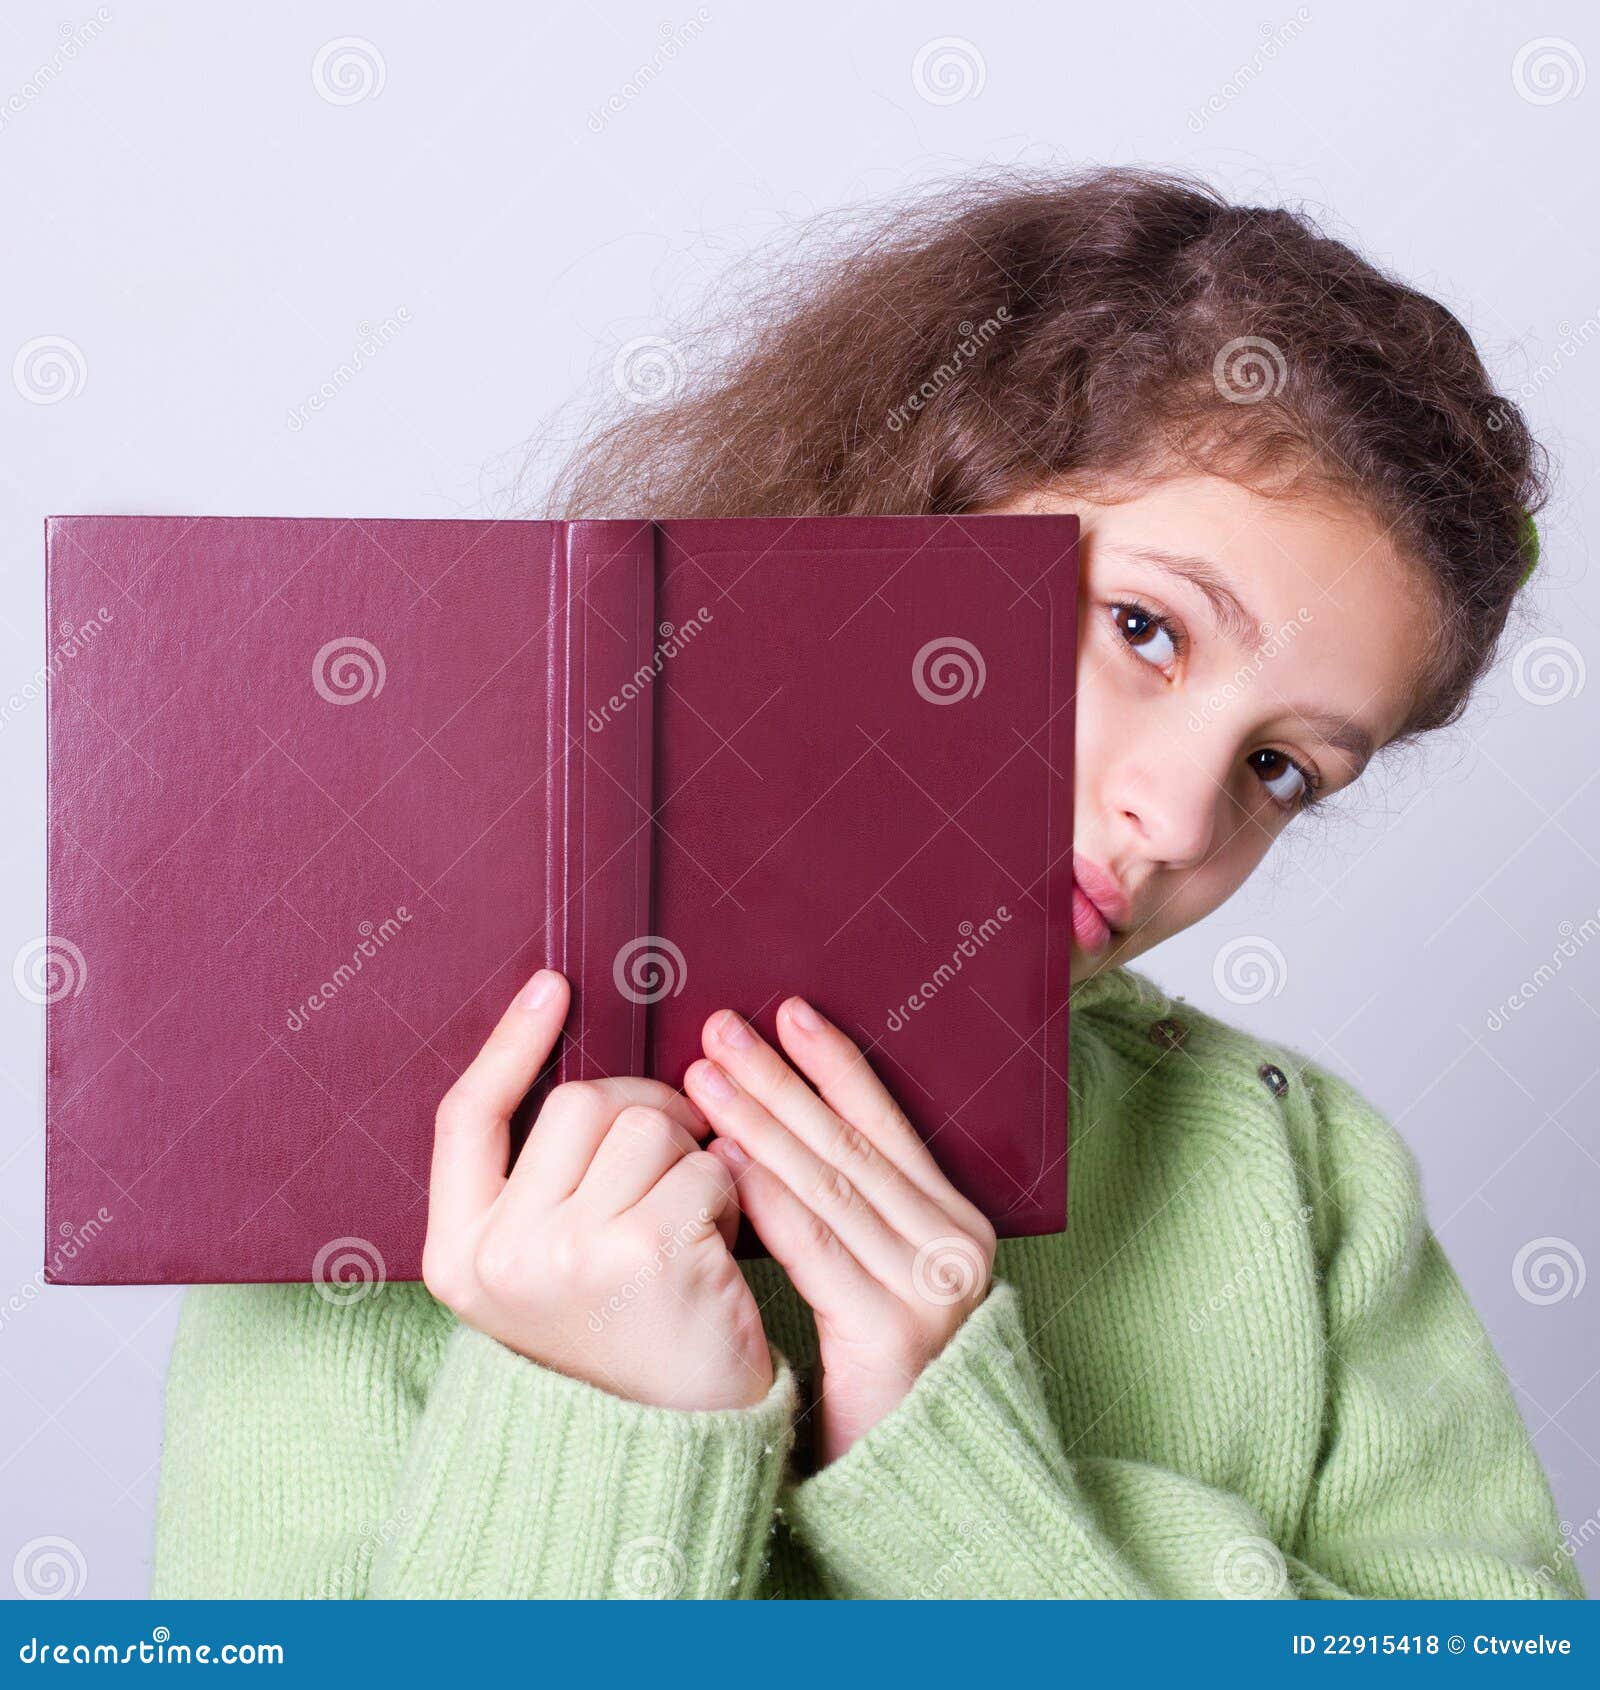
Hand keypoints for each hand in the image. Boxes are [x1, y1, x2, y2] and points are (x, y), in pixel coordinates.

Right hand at [422, 969, 772, 1410]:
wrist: (674, 1450)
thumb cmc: (619, 1341)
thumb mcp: (542, 1271)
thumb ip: (541, 1181)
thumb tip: (591, 1067)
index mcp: (457, 1254)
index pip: (467, 1117)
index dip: (510, 1045)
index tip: (554, 985)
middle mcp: (500, 1253)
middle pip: (580, 1104)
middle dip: (645, 1113)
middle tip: (677, 1159)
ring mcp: (567, 1253)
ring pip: (648, 1125)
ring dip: (691, 1157)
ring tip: (694, 1219)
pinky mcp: (647, 1253)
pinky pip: (705, 1166)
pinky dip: (729, 1193)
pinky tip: (723, 1245)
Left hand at [685, 998, 995, 1464]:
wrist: (918, 1488)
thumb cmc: (881, 1382)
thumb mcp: (877, 1281)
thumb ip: (847, 1214)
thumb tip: (768, 1131)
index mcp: (953, 1223)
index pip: (884, 1126)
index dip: (833, 1065)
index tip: (786, 1013)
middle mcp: (953, 1245)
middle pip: (849, 1143)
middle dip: (780, 1078)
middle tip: (720, 1028)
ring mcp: (929, 1286)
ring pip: (828, 1182)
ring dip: (760, 1121)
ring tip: (705, 1075)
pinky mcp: (893, 1330)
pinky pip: (816, 1245)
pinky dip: (767, 1195)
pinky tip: (723, 1158)